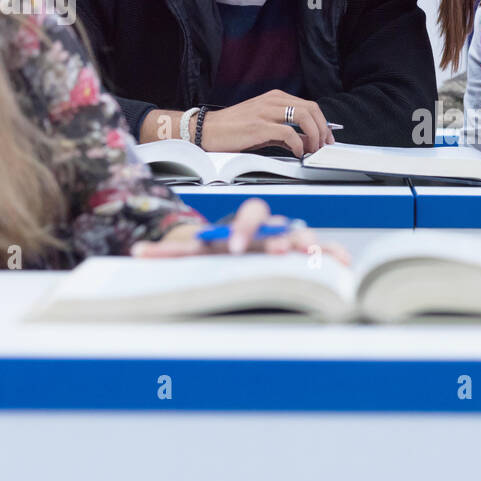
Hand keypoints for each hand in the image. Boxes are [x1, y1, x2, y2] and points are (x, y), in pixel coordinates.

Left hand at [130, 198, 350, 262]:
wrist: (230, 248)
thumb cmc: (214, 251)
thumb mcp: (191, 251)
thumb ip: (167, 252)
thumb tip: (138, 252)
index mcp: (243, 225)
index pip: (249, 216)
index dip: (244, 230)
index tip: (235, 248)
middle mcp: (269, 229)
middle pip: (280, 225)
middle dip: (281, 237)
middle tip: (280, 251)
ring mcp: (286, 241)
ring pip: (303, 237)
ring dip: (312, 246)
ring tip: (320, 257)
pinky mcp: (301, 255)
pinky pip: (322, 252)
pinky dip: (332, 256)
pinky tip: (343, 264)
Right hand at [200, 90, 334, 155]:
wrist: (206, 130)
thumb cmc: (233, 130)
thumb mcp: (264, 127)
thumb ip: (285, 132)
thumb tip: (306, 142)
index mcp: (275, 98)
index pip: (309, 105)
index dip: (323, 122)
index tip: (327, 138)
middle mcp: (272, 101)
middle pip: (311, 109)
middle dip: (323, 129)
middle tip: (323, 146)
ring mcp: (266, 112)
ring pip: (304, 117)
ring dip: (314, 135)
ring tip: (312, 149)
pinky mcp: (259, 126)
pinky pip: (288, 133)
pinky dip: (298, 144)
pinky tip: (297, 152)